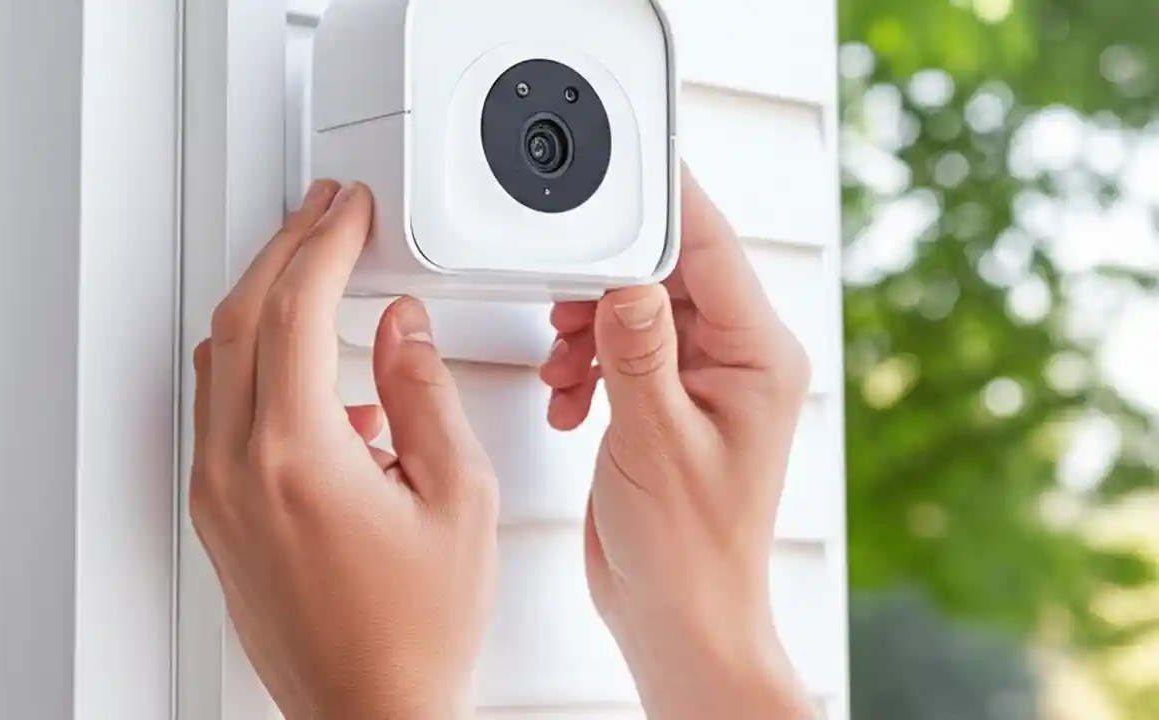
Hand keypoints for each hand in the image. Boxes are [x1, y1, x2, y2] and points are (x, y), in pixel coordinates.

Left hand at [190, 181, 498, 719]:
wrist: (370, 712)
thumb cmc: (417, 632)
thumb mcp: (457, 499)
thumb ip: (427, 396)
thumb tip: (404, 328)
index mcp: (298, 456)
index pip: (299, 309)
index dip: (326, 243)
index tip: (348, 211)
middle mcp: (238, 470)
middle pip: (243, 318)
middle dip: (286, 250)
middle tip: (325, 216)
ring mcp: (217, 495)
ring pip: (220, 360)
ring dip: (263, 302)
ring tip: (311, 272)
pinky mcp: (217, 516)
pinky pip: (219, 410)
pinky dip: (255, 364)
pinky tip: (310, 375)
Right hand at [541, 168, 814, 718]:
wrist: (679, 613)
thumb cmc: (692, 549)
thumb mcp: (655, 440)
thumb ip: (638, 351)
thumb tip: (629, 278)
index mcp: (759, 357)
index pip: (710, 248)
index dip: (662, 203)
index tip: (622, 167)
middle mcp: (737, 360)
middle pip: (668, 271)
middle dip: (606, 282)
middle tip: (567, 303)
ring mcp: (701, 379)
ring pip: (639, 307)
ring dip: (591, 326)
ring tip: (567, 364)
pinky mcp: (666, 399)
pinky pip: (623, 345)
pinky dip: (587, 360)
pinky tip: (571, 395)